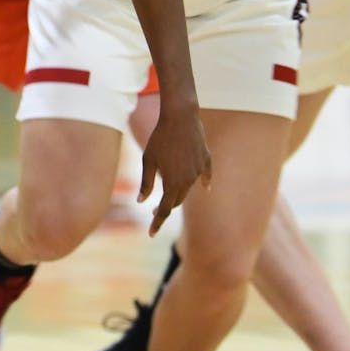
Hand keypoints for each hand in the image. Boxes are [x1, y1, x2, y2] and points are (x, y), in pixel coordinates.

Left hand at [139, 102, 210, 235]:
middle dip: (166, 207)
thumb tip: (142, 201)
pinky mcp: (206, 158)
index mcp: (173, 184)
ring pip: (189, 187)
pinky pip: (206, 174)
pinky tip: (206, 188)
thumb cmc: (159, 137)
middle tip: (154, 211)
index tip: (150, 234)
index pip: (165, 210)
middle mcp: (188, 180)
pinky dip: (205, 181)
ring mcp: (199, 170)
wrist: (180, 116)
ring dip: (179, 191)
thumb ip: (146, 183)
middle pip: (177, 200)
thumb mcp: (148, 160)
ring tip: (168, 190)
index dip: (157, 222)